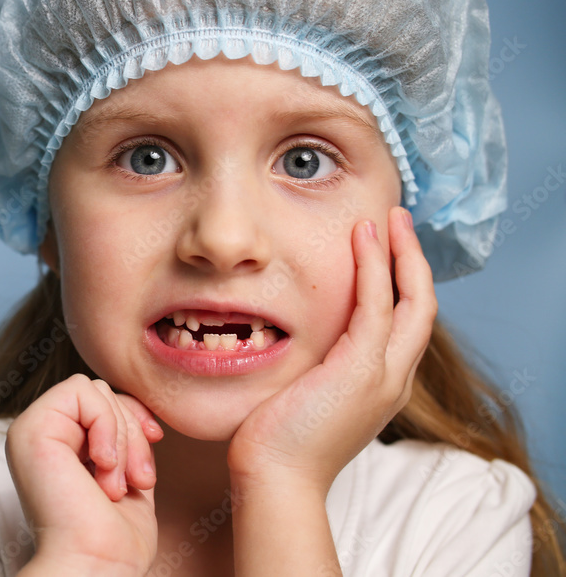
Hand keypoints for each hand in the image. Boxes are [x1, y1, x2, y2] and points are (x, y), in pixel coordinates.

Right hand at [6, 374, 162, 575]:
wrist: (95, 566)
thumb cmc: (113, 539)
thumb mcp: (126, 475)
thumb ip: (124, 441)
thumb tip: (140, 411)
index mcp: (57, 445)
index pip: (100, 401)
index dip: (132, 415)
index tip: (155, 442)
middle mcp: (39, 435)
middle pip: (100, 393)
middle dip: (130, 431)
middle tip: (136, 480)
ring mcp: (31, 429)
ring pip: (93, 390)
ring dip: (120, 436)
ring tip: (117, 483)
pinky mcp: (32, 429)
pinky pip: (82, 391)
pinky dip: (106, 425)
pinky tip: (102, 467)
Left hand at [227, 206, 437, 493]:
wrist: (276, 479)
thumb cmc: (276, 442)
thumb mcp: (304, 395)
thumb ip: (312, 365)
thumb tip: (288, 337)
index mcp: (380, 386)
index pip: (405, 323)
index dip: (401, 281)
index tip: (385, 247)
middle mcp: (392, 379)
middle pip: (422, 306)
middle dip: (412, 259)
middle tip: (397, 220)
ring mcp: (382, 375)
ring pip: (411, 300)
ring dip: (400, 253)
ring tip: (387, 218)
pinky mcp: (362, 369)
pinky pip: (378, 305)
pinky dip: (375, 267)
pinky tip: (364, 239)